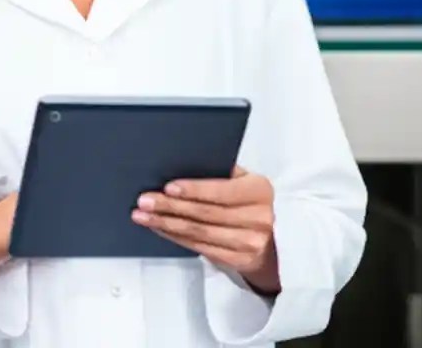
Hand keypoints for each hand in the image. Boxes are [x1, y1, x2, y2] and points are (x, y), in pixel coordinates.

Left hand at [132, 166, 279, 293]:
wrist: (278, 242)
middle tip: (145, 200)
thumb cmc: (254, 204)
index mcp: (260, 191)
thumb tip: (186, 161)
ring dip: (166, 224)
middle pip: (206, 213)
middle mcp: (258, 218)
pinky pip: (199, 247)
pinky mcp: (238, 260)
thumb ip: (226, 173)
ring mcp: (249, 242)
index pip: (223, 191)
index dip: (194, 190)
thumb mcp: (249, 182)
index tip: (169, 186)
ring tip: (143, 216)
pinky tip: (160, 229)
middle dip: (170, 206)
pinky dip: (175, 237)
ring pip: (199, 233)